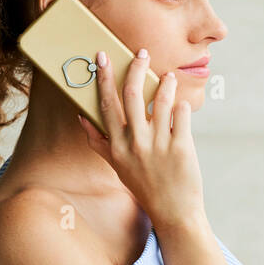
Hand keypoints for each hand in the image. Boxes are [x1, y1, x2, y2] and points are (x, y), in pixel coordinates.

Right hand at [78, 48, 205, 232]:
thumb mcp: (117, 166)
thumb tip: (82, 118)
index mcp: (117, 146)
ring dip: (165, 83)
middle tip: (141, 53)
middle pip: (131, 95)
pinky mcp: (182, 147)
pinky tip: (181, 103)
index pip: (106, 104)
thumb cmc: (144, 186)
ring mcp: (159, 145)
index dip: (104, 78)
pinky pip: (181, 114)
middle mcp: (135, 144)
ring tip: (168, 76)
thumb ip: (99, 142)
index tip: (103, 57)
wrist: (174, 211)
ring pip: (160, 100)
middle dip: (135, 68)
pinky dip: (181, 104)